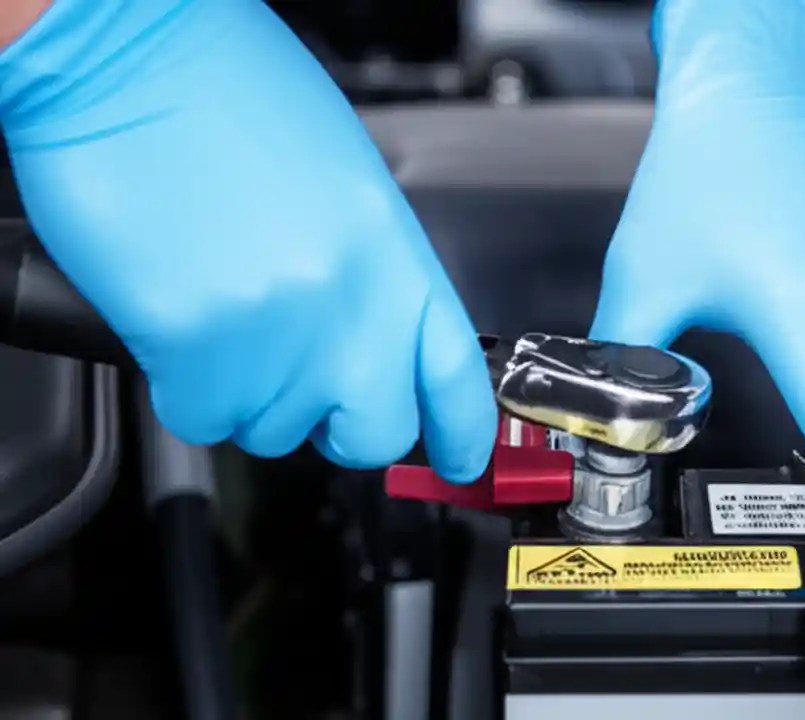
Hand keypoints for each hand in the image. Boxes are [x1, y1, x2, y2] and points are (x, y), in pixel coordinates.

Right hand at [0, 0, 495, 476]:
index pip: (456, 378)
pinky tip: (180, 316)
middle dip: (339, 423)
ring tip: (223, 308)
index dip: (461, 433)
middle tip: (301, 379)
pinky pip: (202, 416)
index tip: (459, 459)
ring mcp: (280, 334)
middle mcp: (352, 305)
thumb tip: (372, 335)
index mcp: (396, 256)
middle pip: (374, 431)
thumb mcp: (344, 185)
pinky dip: (185, 384)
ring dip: (247, 391)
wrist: (125, 56)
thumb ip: (371, 274)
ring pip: (275, 430)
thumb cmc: (227, 96)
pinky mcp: (199, 351)